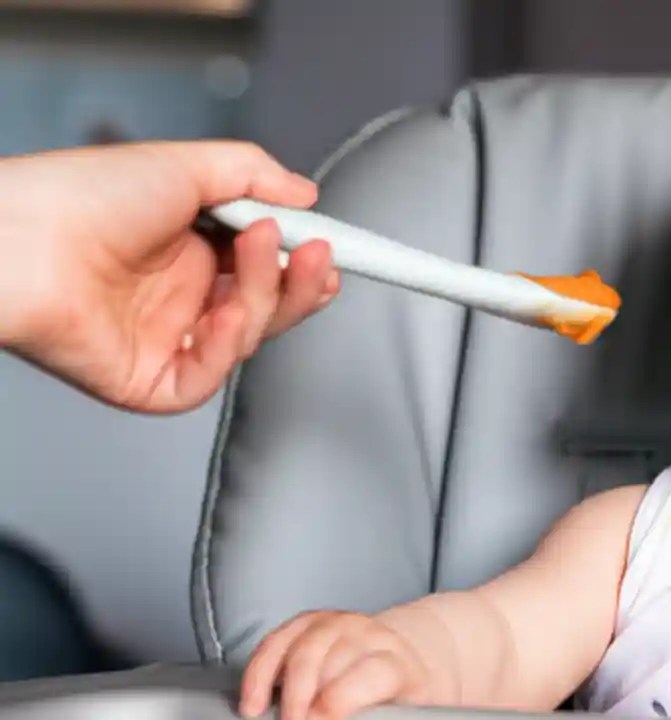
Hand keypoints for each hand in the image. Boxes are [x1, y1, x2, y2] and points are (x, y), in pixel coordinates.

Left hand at [0, 140, 338, 412]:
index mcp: (188, 247)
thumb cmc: (77, 196)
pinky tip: (225, 306)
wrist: (20, 239)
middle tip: (322, 253)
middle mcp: (180, 294)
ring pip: (250, 335)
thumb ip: (255, 173)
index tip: (342, 246)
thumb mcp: (186, 164)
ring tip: (262, 245)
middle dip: (304, 281)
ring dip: (269, 292)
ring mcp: (167, 338)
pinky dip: (232, 341)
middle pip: (270, 304)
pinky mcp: (151, 380)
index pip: (267, 262)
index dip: (306, 258)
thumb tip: (305, 194)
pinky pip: (213, 374)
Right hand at [240, 610, 456, 719]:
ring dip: (275, 685)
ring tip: (261, 716)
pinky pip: (276, 641)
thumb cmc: (399, 692)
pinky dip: (259, 670)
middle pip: (328, 660)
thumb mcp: (406, 710)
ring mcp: (337, 623)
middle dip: (302, 699)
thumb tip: (362, 717)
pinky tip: (253, 699)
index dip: (341, 700)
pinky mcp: (309, 622)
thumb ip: (381, 715)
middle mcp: (367, 635)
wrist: (402, 656)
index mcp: (397, 661)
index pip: (372, 673)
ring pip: (299, 648)